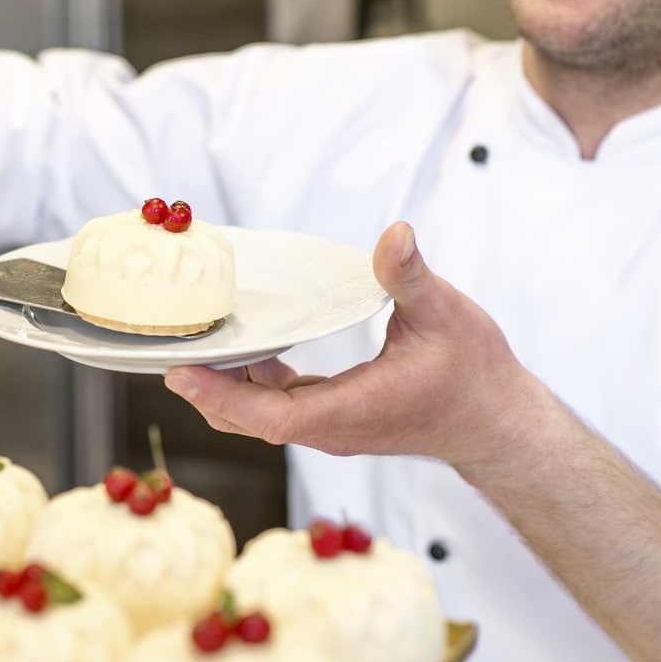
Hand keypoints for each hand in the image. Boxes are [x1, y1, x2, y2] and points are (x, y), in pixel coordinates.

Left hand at [164, 223, 544, 472]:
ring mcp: (331, 425)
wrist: (498, 423)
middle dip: (204, 385)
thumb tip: (395, 235)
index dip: (220, 394)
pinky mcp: (336, 416)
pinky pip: (279, 404)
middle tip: (163, 346)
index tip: (180, 373)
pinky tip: (251, 343)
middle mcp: (330, 426)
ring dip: (225, 382)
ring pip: (259, 413)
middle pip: (247, 416)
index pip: (267, 415)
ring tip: (192, 339)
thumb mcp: (446, 314)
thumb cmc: (475, 375)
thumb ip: (409, 275)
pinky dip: (254, 379)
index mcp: (348, 410)